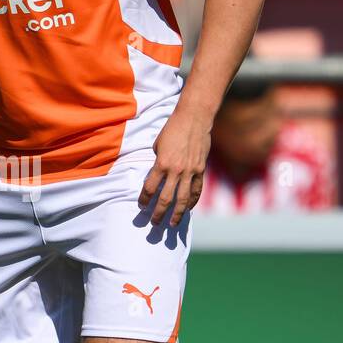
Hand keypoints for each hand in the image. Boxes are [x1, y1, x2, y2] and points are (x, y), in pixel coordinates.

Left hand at [139, 106, 211, 225]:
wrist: (194, 118)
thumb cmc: (172, 128)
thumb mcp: (158, 144)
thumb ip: (158, 160)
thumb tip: (158, 173)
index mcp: (161, 163)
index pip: (150, 187)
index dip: (144, 199)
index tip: (141, 206)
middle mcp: (175, 170)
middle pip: (165, 198)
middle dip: (159, 213)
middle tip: (154, 223)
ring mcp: (190, 171)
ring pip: (182, 199)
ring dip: (177, 214)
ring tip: (172, 224)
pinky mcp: (200, 169)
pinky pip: (196, 190)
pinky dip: (192, 202)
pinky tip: (188, 209)